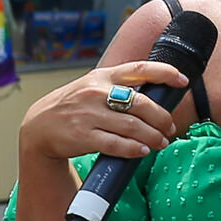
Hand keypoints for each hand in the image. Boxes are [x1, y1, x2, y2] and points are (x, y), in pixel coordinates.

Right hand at [21, 56, 185, 168]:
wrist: (38, 127)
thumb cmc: (71, 107)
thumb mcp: (91, 87)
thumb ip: (118, 86)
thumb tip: (154, 93)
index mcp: (103, 77)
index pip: (140, 69)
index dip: (165, 73)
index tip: (183, 80)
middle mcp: (97, 93)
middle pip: (142, 104)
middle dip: (162, 118)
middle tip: (169, 127)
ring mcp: (89, 115)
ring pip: (132, 126)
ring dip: (153, 136)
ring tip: (161, 142)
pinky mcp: (83, 137)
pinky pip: (115, 144)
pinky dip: (133, 149)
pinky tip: (142, 151)